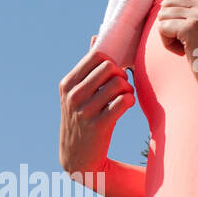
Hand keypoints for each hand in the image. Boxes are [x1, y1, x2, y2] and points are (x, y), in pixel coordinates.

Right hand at [58, 34, 135, 175]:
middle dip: (121, 74)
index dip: (111, 61)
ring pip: (119, 84)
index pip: (95, 56)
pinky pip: (124, 102)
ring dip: (128, 89)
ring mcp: (85, 111)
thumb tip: (95, 37)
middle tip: (122, 86)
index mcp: (67, 84)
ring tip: (125, 97)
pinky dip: (130, 101)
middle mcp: (73, 96)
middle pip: (109, 67)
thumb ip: (86, 67)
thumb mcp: (76, 95)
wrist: (77, 159)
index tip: (114, 72)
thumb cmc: (81, 121)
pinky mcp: (99, 125)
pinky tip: (126, 106)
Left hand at [156, 0, 197, 102]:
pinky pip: (162, 28)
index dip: (177, 12)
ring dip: (168, 35)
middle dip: (170, 24)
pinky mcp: (191, 27)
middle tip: (186, 42)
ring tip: (186, 48)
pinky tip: (184, 53)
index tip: (191, 31)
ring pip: (163, 15)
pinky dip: (168, 44)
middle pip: (168, 2)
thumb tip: (163, 4)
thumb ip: (193, 11)